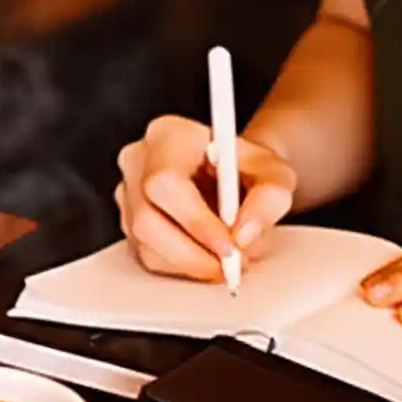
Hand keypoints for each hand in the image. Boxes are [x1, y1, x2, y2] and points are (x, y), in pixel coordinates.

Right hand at [114, 115, 297, 280]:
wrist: (233, 175)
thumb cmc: (246, 168)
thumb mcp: (274, 174)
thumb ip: (268, 199)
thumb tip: (244, 235)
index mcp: (168, 135)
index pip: (165, 182)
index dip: (195, 221)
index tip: (229, 246)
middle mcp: (138, 159)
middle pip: (146, 219)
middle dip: (192, 253)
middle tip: (229, 265)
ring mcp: (127, 190)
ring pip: (144, 242)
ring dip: (187, 263)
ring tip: (223, 261)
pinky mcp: (128, 219)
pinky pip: (144, 254)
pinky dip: (178, 266)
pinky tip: (203, 257)